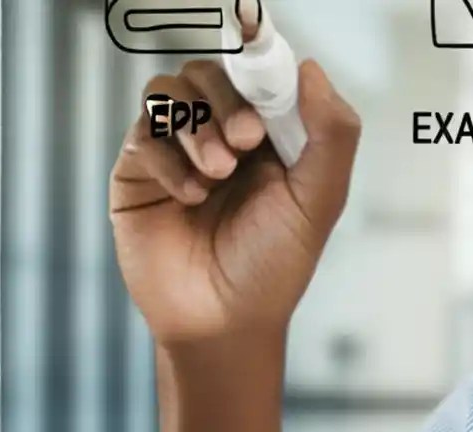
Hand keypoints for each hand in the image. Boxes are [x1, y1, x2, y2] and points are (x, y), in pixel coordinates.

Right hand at [109, 58, 361, 346]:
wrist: (222, 320)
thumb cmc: (274, 266)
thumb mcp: (319, 201)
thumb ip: (331, 135)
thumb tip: (312, 70)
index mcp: (270, 138)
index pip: (258, 76)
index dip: (261, 77)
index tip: (269, 110)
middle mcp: (222, 137)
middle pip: (209, 72)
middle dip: (227, 101)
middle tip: (246, 142)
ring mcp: (178, 152)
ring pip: (169, 92)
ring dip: (196, 125)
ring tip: (218, 173)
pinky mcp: (141, 172)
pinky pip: (144, 134)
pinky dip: (169, 159)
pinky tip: (192, 198)